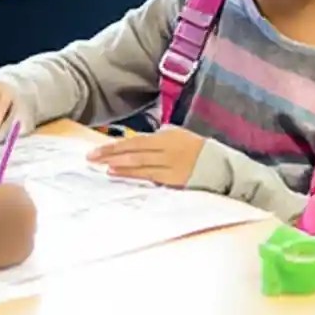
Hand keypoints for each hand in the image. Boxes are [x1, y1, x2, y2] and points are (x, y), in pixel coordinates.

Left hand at [86, 126, 205, 186]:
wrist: (223, 167)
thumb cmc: (200, 152)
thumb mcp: (180, 137)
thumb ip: (161, 139)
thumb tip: (140, 142)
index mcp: (168, 136)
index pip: (137, 140)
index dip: (117, 144)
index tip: (99, 148)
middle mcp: (167, 148)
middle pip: (134, 149)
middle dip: (111, 153)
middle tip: (91, 157)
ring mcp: (170, 164)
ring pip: (139, 162)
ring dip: (118, 163)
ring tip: (101, 165)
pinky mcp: (174, 178)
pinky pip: (149, 175)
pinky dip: (132, 174)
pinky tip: (118, 173)